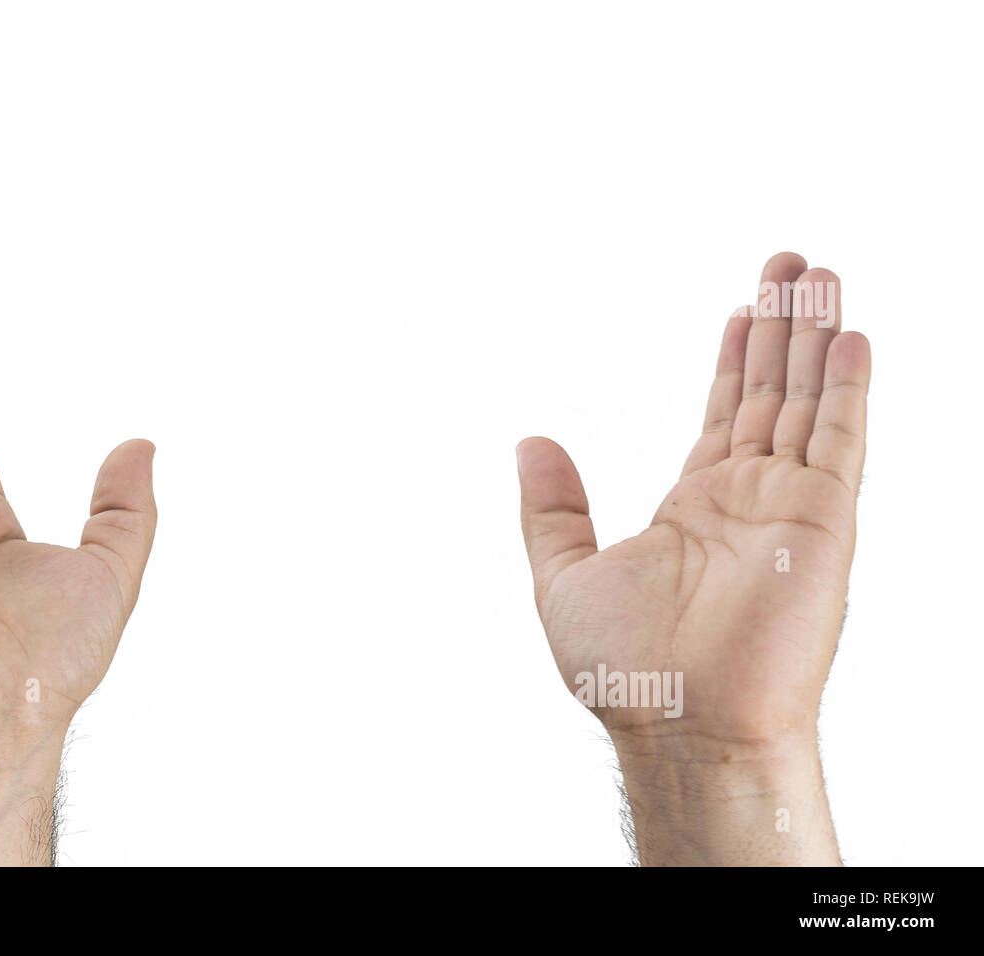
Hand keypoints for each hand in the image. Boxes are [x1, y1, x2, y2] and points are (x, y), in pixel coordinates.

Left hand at [517, 252, 869, 864]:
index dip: (736, 357)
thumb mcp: (563, 573)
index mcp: (696, 507)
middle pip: (771, 393)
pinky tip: (848, 338)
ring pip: (807, 402)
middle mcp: (749, 499)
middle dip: (780, 327)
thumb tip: (530, 441)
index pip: (725, 414)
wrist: (679, 722)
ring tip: (820, 274)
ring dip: (815, 338)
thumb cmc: (625, 669)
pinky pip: (839, 441)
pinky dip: (845, 388)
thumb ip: (552, 506)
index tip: (744, 307)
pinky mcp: (821, 523)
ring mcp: (789, 507)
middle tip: (791, 261)